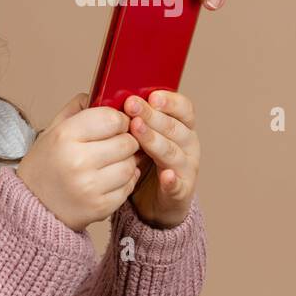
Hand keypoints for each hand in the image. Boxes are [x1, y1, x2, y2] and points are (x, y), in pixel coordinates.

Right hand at [16, 92, 141, 232]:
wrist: (32, 207)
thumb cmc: (44, 165)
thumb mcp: (53, 130)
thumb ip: (77, 109)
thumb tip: (105, 94)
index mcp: (65, 136)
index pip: (112, 118)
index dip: (119, 120)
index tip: (116, 125)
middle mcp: (77, 161)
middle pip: (126, 142)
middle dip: (126, 141)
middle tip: (115, 144)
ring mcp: (89, 186)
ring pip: (131, 165)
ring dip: (126, 162)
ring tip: (111, 162)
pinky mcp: (100, 207)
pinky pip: (128, 187)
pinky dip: (124, 182)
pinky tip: (109, 179)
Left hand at [123, 90, 199, 228]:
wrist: (155, 200)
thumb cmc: (145, 162)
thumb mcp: (142, 136)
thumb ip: (134, 118)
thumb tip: (106, 99)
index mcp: (181, 127)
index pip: (184, 108)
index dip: (169, 101)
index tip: (151, 95)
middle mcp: (188, 144)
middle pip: (174, 127)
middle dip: (152, 116)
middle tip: (132, 106)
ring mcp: (187, 168)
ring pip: (173, 152)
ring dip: (156, 141)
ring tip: (137, 130)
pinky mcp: (181, 191)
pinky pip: (177, 184)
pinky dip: (171, 180)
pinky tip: (165, 175)